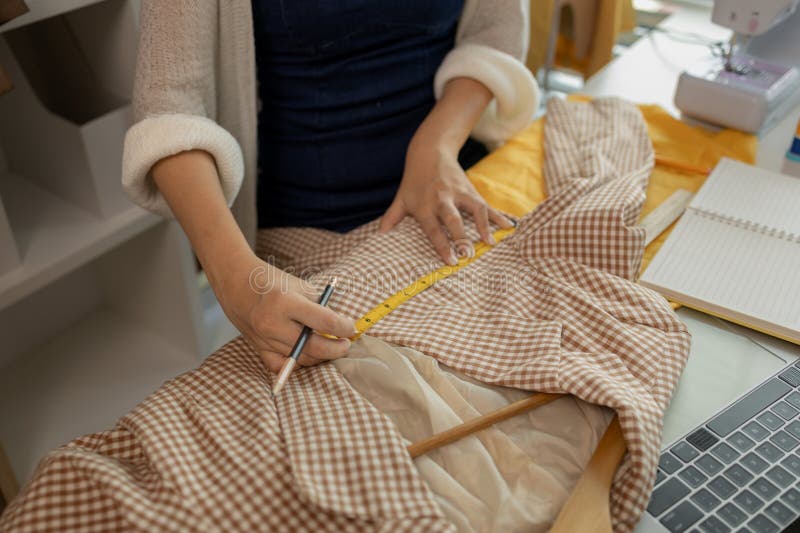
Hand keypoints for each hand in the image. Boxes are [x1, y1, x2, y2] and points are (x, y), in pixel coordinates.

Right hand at [213, 253, 355, 373]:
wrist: (235, 283)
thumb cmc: (271, 281)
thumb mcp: (299, 285)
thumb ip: (320, 306)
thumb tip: (340, 326)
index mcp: (286, 301)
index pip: (324, 321)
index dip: (344, 327)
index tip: (352, 328)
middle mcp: (273, 323)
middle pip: (314, 347)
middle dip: (336, 348)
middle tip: (346, 344)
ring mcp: (264, 339)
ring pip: (301, 359)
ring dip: (320, 357)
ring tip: (330, 347)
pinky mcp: (257, 348)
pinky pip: (282, 366)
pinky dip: (298, 364)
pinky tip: (307, 355)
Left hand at [379, 143, 512, 263]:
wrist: (430, 151)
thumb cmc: (414, 181)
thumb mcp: (401, 198)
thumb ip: (392, 217)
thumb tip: (380, 235)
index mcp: (424, 205)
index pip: (432, 228)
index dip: (441, 245)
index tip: (450, 261)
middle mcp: (442, 199)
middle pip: (453, 219)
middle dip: (461, 237)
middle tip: (468, 255)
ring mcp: (459, 193)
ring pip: (474, 210)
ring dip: (484, 226)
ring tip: (490, 243)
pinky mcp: (472, 190)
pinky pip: (486, 205)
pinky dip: (498, 216)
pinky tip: (508, 227)